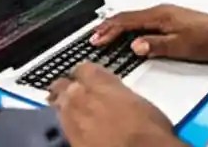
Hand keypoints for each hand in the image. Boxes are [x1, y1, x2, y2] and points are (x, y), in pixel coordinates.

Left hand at [49, 62, 176, 146]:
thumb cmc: (149, 131)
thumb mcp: (141, 104)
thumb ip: (120, 95)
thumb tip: (120, 101)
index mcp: (99, 81)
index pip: (82, 68)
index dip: (85, 76)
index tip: (88, 80)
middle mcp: (80, 95)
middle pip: (63, 86)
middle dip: (68, 91)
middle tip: (76, 99)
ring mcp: (71, 118)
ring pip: (58, 107)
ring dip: (66, 109)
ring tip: (75, 117)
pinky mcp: (68, 138)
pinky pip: (63, 129)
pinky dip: (69, 130)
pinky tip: (78, 135)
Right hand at [89, 4, 207, 62]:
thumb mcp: (181, 47)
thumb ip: (156, 46)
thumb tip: (134, 46)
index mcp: (159, 15)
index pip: (126, 21)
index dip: (109, 30)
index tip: (96, 40)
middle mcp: (160, 11)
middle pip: (127, 17)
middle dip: (108, 27)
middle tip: (94, 38)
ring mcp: (166, 14)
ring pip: (134, 18)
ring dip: (119, 27)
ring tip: (106, 36)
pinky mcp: (171, 20)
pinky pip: (143, 21)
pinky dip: (131, 28)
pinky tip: (130, 35)